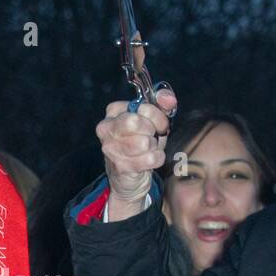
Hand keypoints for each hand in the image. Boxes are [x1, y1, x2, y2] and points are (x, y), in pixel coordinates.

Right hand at [96, 87, 177, 217]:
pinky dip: (156, 159)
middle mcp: (106, 128)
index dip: (157, 117)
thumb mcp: (152, 120)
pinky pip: (150, 158)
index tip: (158, 125)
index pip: (143, 107)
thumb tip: (168, 99)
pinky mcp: (120, 166)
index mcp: (113, 112)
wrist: (128, 176)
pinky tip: (149, 160)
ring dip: (154, 147)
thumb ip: (162, 104)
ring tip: (148, 149)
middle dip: (152, 132)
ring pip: (145, 142)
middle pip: (138, 123)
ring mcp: (110, 148)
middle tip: (152, 137)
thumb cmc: (140, 143)